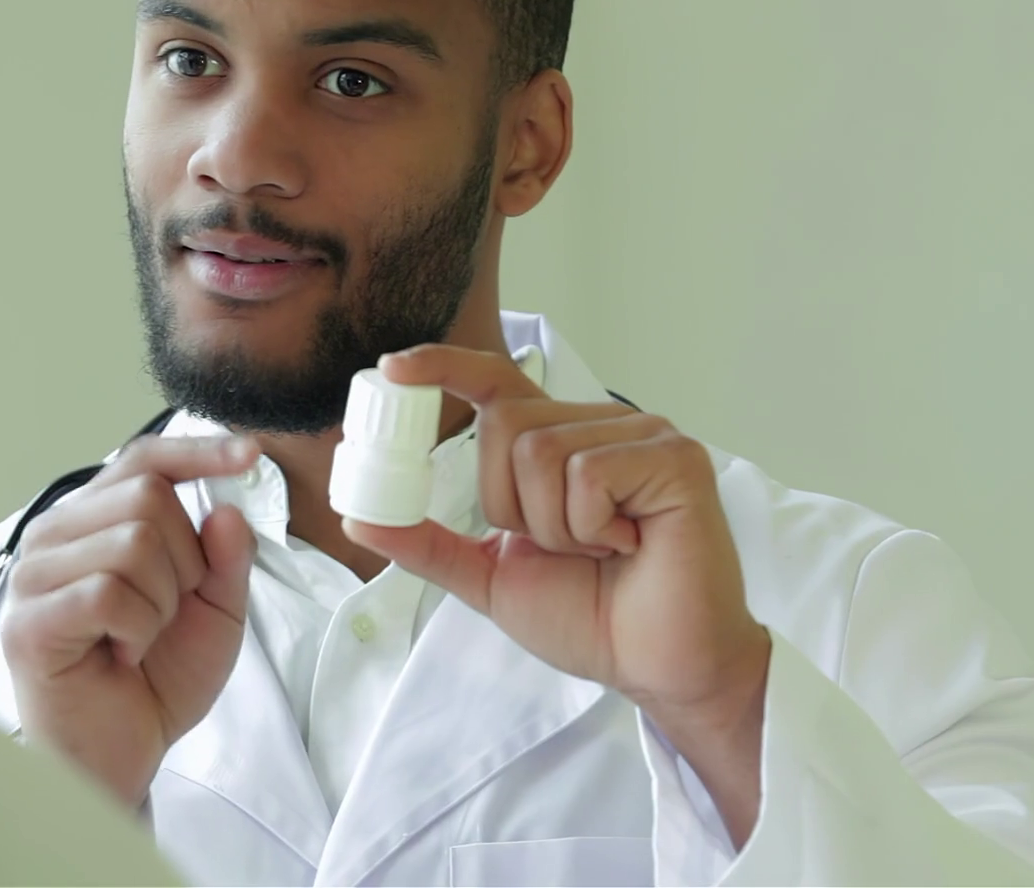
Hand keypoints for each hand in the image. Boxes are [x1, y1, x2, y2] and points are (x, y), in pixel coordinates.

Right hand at [0, 434, 260, 806]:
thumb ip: (225, 559)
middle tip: (167, 612)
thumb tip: (226, 508)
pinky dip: (138, 630)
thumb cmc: (156, 678)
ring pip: (132, 542)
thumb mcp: (215, 611)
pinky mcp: (31, 621)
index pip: (144, 460)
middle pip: (148, 496)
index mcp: (94, 520)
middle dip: (185, 560)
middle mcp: (56, 535)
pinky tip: (123, 655)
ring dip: (162, 602)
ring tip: (141, 637)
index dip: (197, 452)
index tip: (249, 455)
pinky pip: (109, 593)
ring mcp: (35, 575)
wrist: (122, 752)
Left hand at [342, 345, 769, 726]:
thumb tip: (358, 517)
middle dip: (513, 505)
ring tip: (603, 551)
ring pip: (541, 451)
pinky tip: (630, 546)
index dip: (443, 365)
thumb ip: (428, 542)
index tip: (393, 368)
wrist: (657, 667)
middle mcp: (600, 425)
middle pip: (505, 424)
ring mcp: (643, 435)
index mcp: (560, 442)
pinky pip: (587, 474)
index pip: (494, 382)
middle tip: (567, 548)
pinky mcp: (675, 457)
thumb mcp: (490, 574)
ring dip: (555, 526)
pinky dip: (591, 526)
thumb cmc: (592, 617)